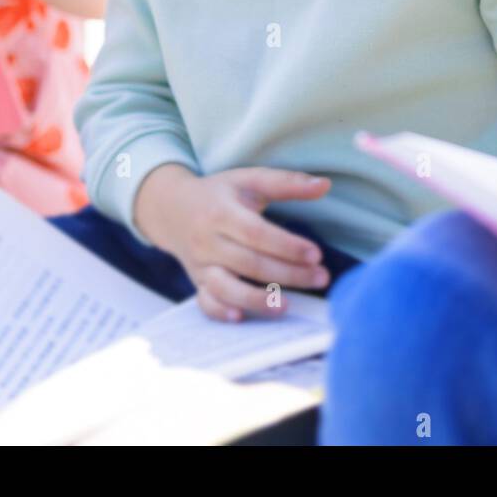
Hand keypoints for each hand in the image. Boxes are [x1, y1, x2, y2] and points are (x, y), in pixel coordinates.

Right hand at [135, 164, 333, 321]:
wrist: (171, 207)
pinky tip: (241, 317)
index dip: (286, 246)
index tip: (316, 254)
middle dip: (287, 275)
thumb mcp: (249, 179)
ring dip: (257, 300)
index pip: (256, 233)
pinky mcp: (196, 281)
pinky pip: (204, 302)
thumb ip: (287, 182)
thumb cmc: (219, 193)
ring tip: (288, 305)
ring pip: (225, 288)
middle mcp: (207, 241)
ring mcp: (200, 264)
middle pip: (249, 263)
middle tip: (321, 278)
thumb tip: (325, 185)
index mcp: (221, 213)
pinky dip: (220, 312)